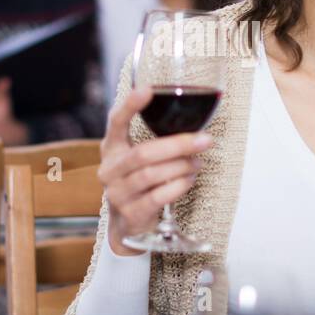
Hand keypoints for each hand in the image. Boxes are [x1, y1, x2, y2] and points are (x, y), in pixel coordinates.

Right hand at [98, 85, 211, 255]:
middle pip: (144, 153)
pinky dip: (179, 186)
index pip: (116, 122)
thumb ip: (157, 141)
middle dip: (178, 145)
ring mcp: (117, 193)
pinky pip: (158, 197)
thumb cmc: (141, 183)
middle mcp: (109, 169)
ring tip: (197, 163)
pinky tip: (189, 180)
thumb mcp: (140, 159)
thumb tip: (195, 128)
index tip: (147, 89)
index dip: (130, 106)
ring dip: (181, 167)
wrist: (129, 225)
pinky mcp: (130, 213)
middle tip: (204, 141)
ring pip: (152, 175)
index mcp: (112, 148)